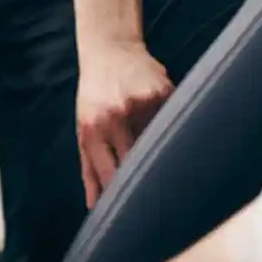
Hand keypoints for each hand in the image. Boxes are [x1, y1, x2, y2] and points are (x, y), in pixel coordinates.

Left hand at [76, 44, 172, 208]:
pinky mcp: (163, 91)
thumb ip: (88, 169)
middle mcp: (115, 116)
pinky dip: (176, 130)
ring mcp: (140, 103)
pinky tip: (178, 132)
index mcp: (93, 129)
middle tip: (161, 198)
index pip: (112, 175)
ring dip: (166, 155)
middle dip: (147, 180)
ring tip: (174, 167)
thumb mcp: (83, 128)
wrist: (109, 49)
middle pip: (138, 161)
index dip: (124, 197)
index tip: (136, 212)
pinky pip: (174, 120)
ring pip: (161, 143)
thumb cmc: (94, 96)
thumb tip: (94, 206)